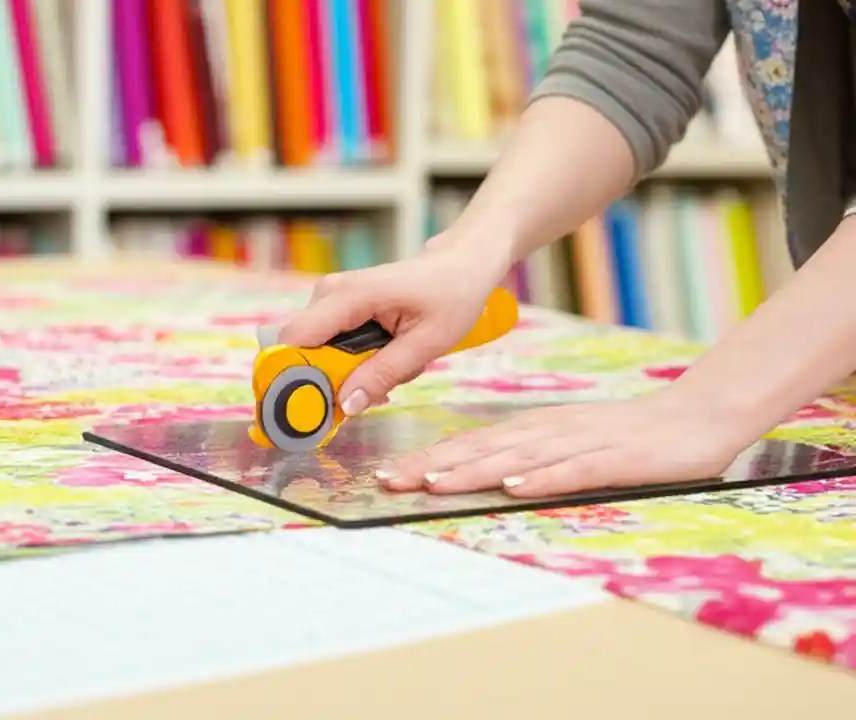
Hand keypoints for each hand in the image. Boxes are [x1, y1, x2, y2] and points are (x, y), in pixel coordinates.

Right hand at [277, 239, 510, 416]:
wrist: (460, 266)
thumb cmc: (450, 295)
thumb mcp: (426, 343)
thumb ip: (383, 373)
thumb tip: (345, 405)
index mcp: (349, 295)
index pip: (295, 340)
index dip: (293, 377)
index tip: (314, 409)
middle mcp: (329, 293)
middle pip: (302, 352)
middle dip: (333, 381)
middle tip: (380, 391)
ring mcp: (330, 299)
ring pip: (317, 353)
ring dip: (351, 374)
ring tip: (396, 368)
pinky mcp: (337, 308)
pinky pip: (329, 346)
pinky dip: (355, 363)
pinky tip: (389, 356)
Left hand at [377, 387, 755, 497]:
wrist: (695, 416)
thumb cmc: (626, 435)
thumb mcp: (566, 441)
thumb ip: (526, 454)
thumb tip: (477, 472)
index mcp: (533, 429)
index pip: (470, 444)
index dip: (427, 458)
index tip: (385, 473)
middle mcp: (547, 432)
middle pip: (480, 449)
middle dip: (431, 465)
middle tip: (388, 479)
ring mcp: (580, 443)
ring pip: (516, 458)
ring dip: (473, 471)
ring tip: (433, 483)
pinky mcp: (614, 459)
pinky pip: (572, 470)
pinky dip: (541, 478)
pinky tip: (514, 487)